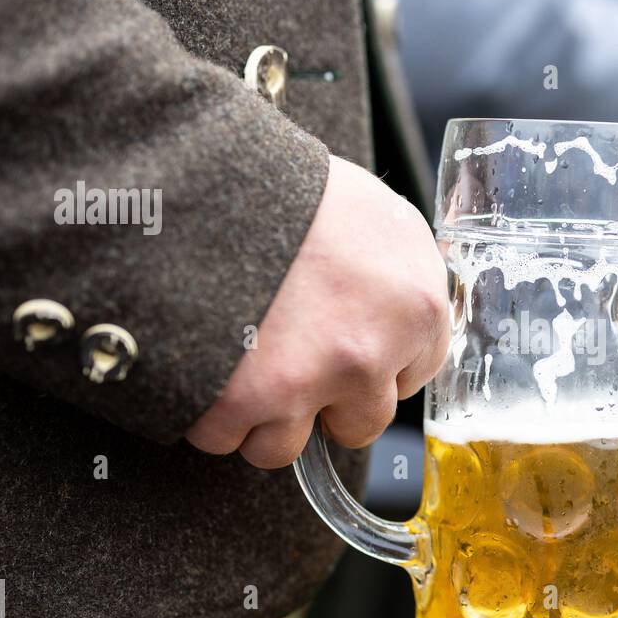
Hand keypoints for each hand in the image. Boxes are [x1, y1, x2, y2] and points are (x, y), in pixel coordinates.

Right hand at [186, 156, 450, 467]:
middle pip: (358, 424)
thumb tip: (387, 311)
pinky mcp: (244, 399)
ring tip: (234, 358)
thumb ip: (392, 276)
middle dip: (322, 401)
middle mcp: (371, 353)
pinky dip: (204, 412)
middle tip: (286, 354)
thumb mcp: (372, 213)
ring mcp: (309, 382)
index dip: (372, 361)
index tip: (343, 343)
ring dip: (258, 416)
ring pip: (285, 446)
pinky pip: (222, 438)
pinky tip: (200, 361)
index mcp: (416, 304)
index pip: (413, 375)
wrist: (203, 172)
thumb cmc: (286, 183)